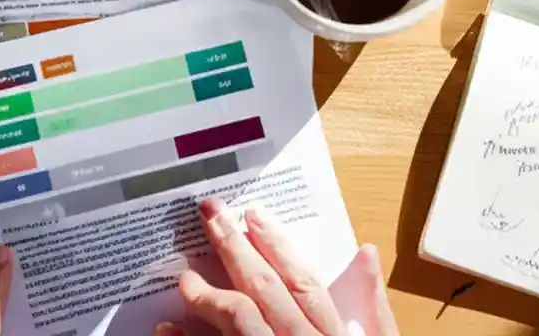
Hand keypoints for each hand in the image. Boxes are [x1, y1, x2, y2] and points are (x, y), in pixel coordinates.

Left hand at [159, 198, 398, 335]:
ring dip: (206, 295)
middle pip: (264, 290)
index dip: (276, 244)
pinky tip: (167, 329)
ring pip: (237, 320)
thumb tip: (366, 252)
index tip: (251, 214)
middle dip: (232, 247)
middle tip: (207, 214)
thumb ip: (372, 306)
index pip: (303, 282)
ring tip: (184, 278)